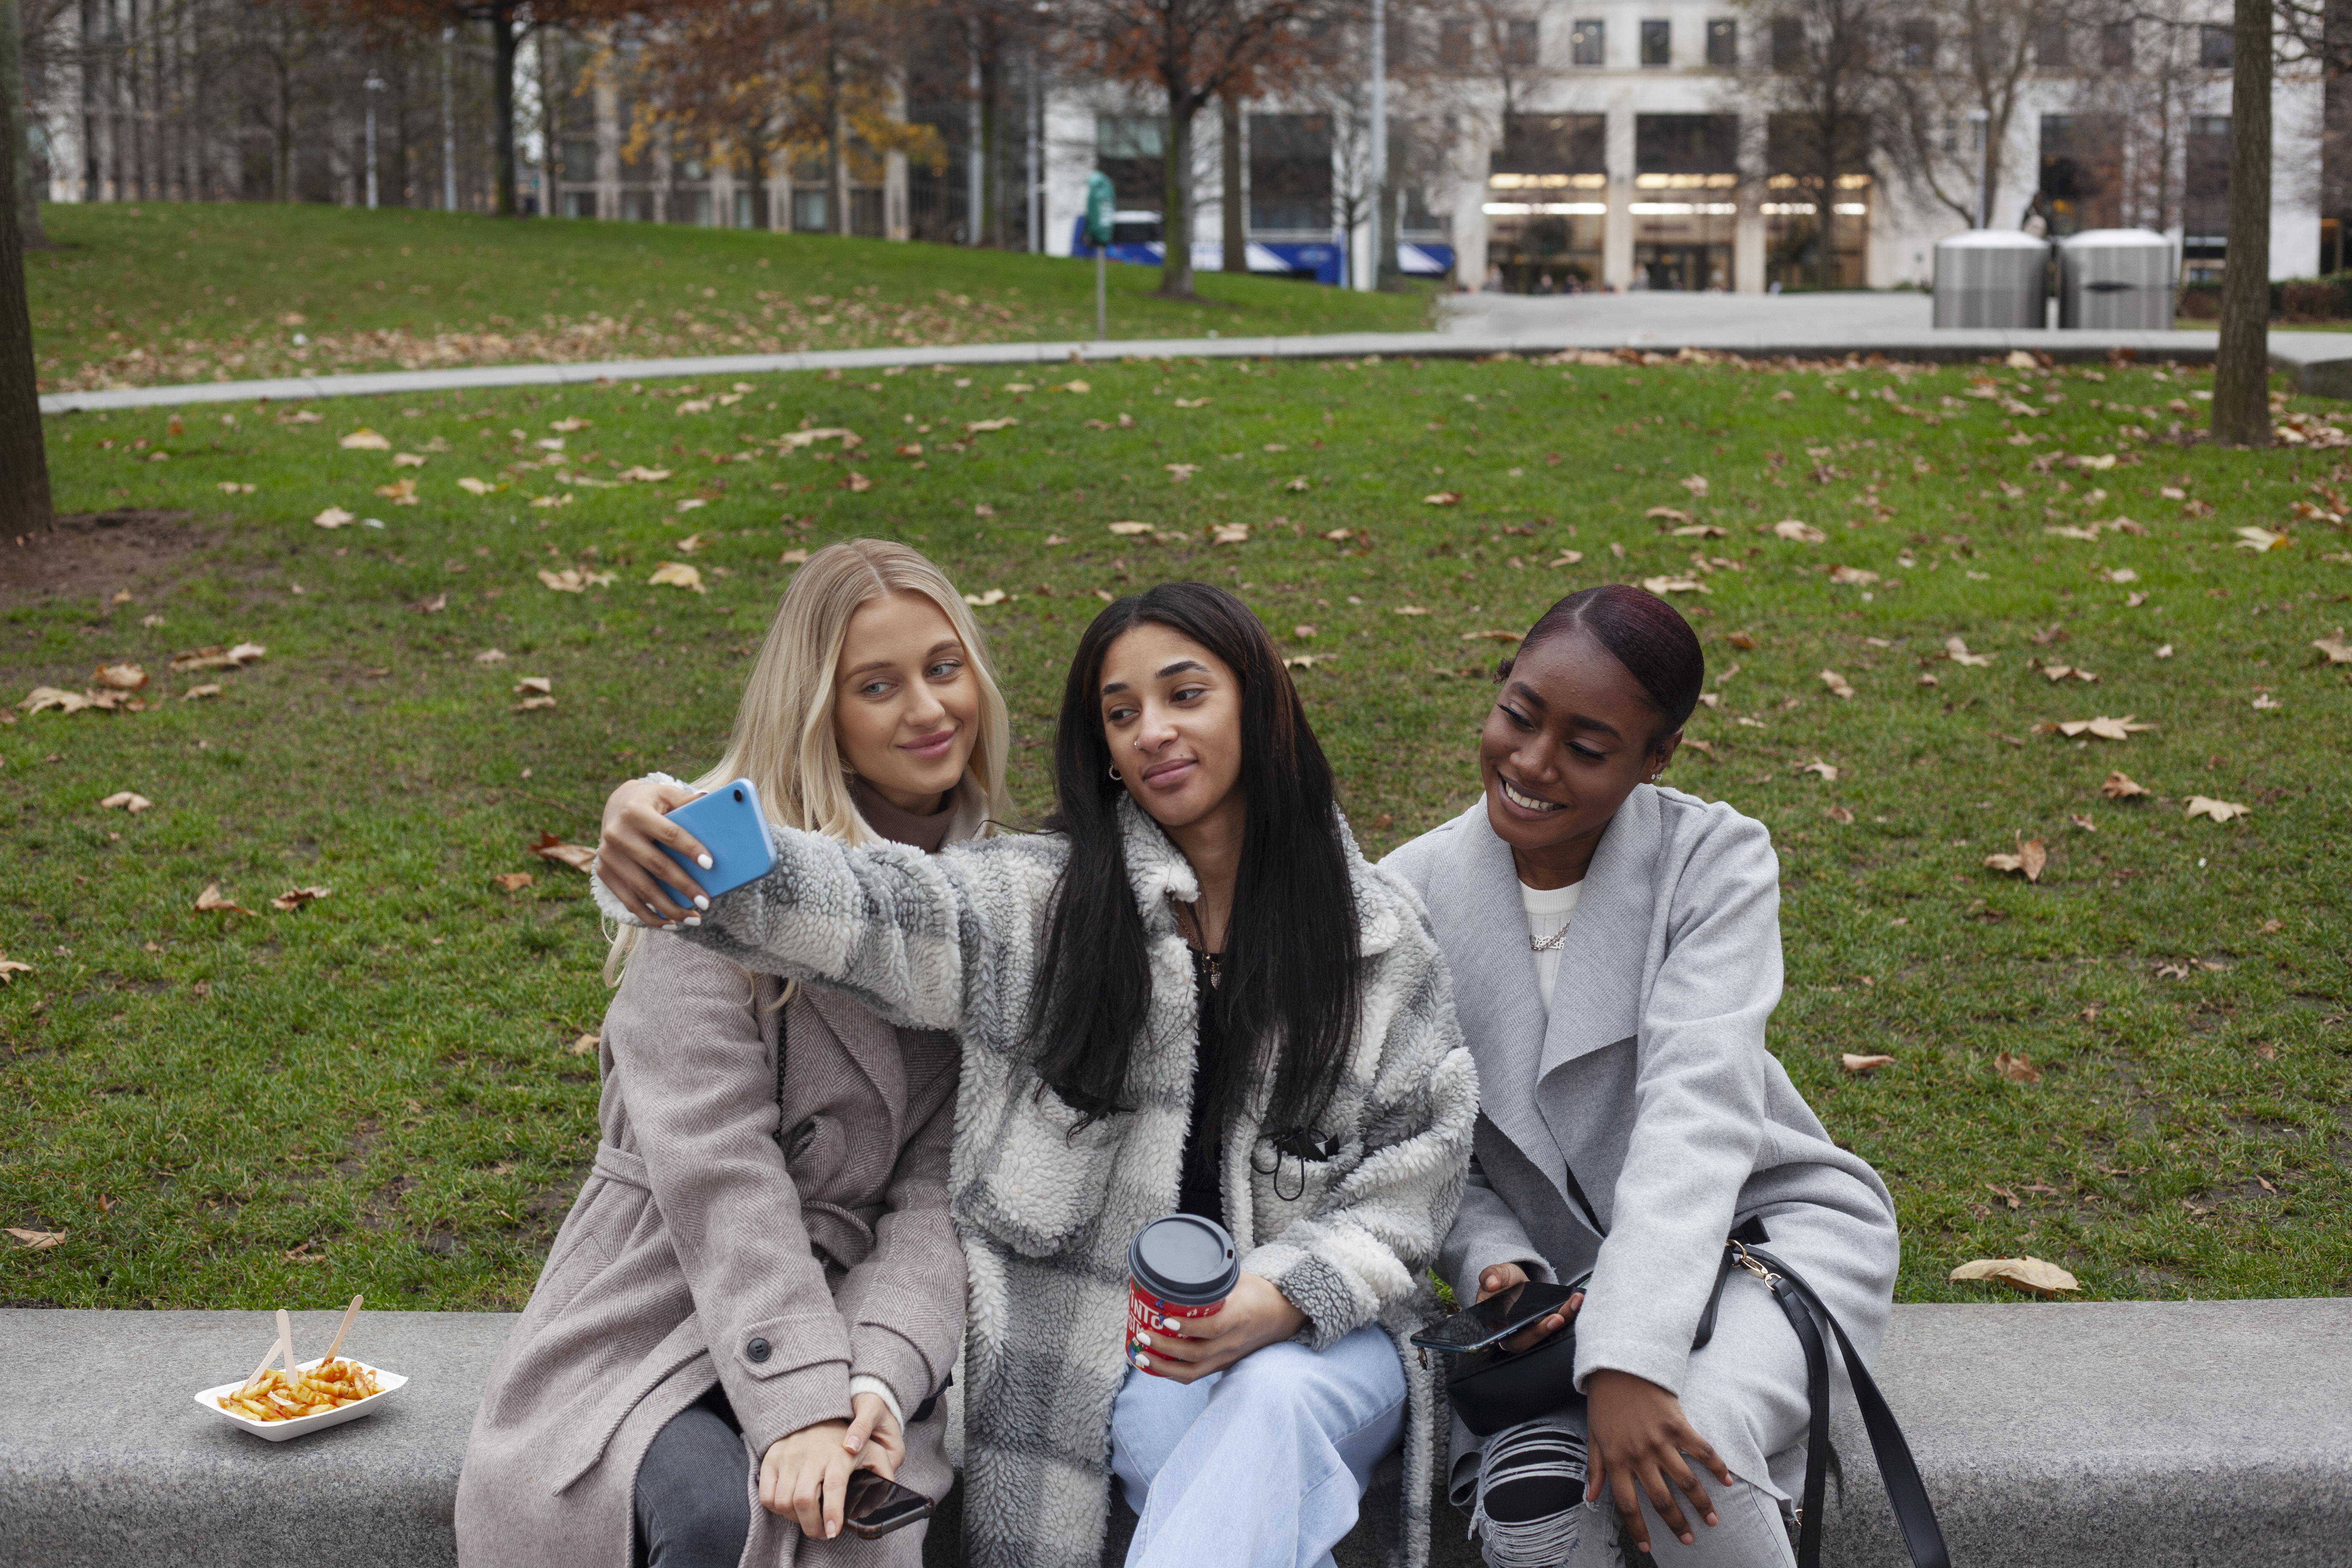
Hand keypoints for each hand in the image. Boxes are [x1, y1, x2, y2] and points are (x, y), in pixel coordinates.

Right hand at [595, 777, 708, 927]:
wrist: (615, 805)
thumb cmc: (650, 801)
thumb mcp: (667, 794)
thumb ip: (687, 800)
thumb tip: (712, 800)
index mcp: (635, 812)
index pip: (668, 833)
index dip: (689, 849)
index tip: (710, 865)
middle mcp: (617, 834)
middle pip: (656, 866)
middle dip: (683, 886)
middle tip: (706, 903)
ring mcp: (608, 856)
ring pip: (642, 890)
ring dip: (669, 909)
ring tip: (694, 919)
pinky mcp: (603, 872)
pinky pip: (628, 901)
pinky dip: (650, 916)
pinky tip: (670, 924)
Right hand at [757, 1394, 903, 1538]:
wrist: (820, 1415)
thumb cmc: (848, 1440)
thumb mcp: (873, 1450)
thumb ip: (884, 1471)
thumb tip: (888, 1493)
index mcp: (838, 1455)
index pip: (833, 1487)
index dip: (832, 1513)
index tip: (833, 1530)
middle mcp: (811, 1455)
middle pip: (803, 1500)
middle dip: (811, 1526)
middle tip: (821, 1533)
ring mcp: (789, 1456)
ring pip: (783, 1500)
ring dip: (794, 1519)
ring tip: (807, 1519)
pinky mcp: (772, 1458)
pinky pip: (767, 1494)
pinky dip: (776, 1507)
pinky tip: (790, 1507)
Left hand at [1129, 1271, 1305, 1382]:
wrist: (1283, 1315)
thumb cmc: (1258, 1292)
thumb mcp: (1237, 1279)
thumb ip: (1211, 1279)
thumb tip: (1178, 1267)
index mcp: (1239, 1317)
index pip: (1212, 1328)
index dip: (1187, 1328)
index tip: (1164, 1320)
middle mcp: (1233, 1342)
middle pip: (1197, 1354)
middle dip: (1165, 1349)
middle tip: (1142, 1336)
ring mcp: (1229, 1356)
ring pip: (1194, 1372)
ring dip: (1164, 1368)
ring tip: (1141, 1357)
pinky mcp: (1225, 1364)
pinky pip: (1198, 1374)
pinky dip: (1174, 1373)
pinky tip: (1156, 1366)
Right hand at [1475, 1262, 1583, 1354]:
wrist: (1512, 1280)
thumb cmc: (1501, 1280)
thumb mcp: (1495, 1273)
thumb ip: (1490, 1276)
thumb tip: (1491, 1284)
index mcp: (1498, 1327)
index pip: (1513, 1340)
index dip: (1530, 1334)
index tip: (1545, 1321)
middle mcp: (1515, 1334)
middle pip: (1532, 1341)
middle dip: (1547, 1329)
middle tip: (1560, 1316)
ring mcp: (1532, 1331)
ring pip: (1549, 1334)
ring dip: (1565, 1319)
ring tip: (1575, 1301)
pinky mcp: (1545, 1324)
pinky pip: (1557, 1323)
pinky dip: (1570, 1313)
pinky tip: (1578, 1300)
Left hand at [1583, 1368, 1733, 1554]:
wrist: (1619, 1366)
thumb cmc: (1605, 1403)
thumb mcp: (1594, 1437)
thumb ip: (1596, 1469)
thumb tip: (1591, 1498)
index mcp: (1617, 1460)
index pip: (1627, 1505)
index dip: (1638, 1529)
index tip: (1648, 1547)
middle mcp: (1639, 1455)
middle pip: (1661, 1499)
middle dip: (1677, 1523)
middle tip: (1689, 1539)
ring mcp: (1660, 1440)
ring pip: (1686, 1481)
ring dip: (1702, 1503)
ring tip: (1712, 1518)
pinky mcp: (1678, 1425)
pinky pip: (1702, 1450)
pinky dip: (1717, 1467)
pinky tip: (1728, 1480)